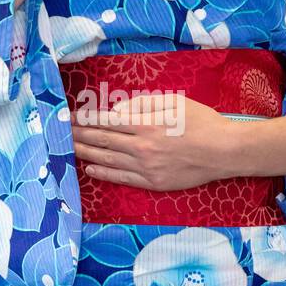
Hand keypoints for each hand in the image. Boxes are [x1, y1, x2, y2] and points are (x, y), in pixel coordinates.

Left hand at [69, 94, 235, 189]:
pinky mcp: (153, 182)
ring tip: (69, 148)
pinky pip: (121, 178)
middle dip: (79, 135)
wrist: (224, 151)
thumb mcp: (174, 103)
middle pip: (102, 140)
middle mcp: (142, 147)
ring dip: (85, 153)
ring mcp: (146, 167)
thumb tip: (116, 111)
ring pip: (107, 159)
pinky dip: (103, 172)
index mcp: (147, 124)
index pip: (107, 121)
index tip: (71, 117)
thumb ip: (142, 105)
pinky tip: (90, 168)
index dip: (86, 119)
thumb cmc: (202, 122)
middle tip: (61, 132)